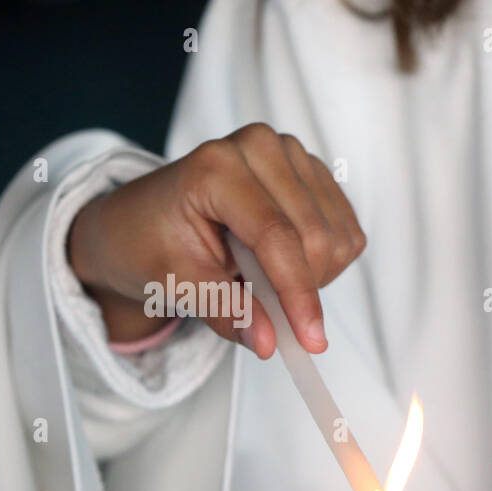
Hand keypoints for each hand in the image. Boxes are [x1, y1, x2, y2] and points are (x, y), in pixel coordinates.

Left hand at [68, 122, 364, 354]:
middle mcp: (260, 148)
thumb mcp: (177, 284)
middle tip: (267, 307)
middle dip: (303, 288)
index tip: (311, 341)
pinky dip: (327, 262)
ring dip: (316, 275)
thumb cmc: (153, 243)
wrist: (144, 219)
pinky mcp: (313, 172)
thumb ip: (227, 312)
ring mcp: (291, 155)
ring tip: (270, 278)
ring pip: (338, 237)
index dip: (298, 294)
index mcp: (216, 167)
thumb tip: (269, 342)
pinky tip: (290, 261)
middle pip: (316, 237)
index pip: (277, 236)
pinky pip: (347, 232)